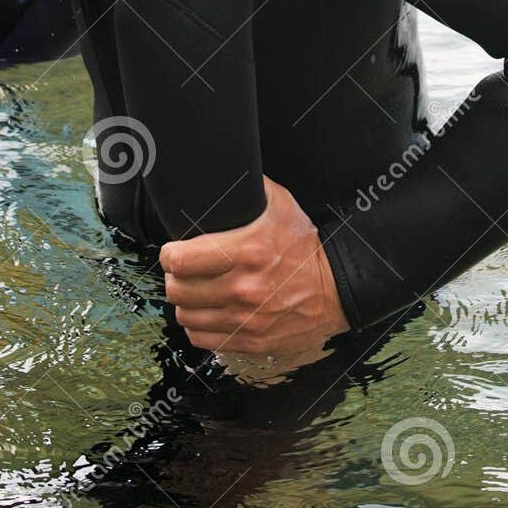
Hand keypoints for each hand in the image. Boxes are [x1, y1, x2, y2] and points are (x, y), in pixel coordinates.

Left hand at [160, 176, 348, 357]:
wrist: (338, 288)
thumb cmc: (306, 247)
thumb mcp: (281, 205)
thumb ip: (249, 187)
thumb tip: (223, 166)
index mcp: (247, 252)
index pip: (180, 260)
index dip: (168, 254)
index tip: (172, 251)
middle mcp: (244, 289)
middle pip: (177, 290)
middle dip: (174, 277)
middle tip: (183, 271)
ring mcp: (246, 319)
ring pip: (185, 316)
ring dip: (186, 303)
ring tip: (195, 291)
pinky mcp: (250, 340)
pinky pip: (203, 339)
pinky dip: (199, 326)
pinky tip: (208, 311)